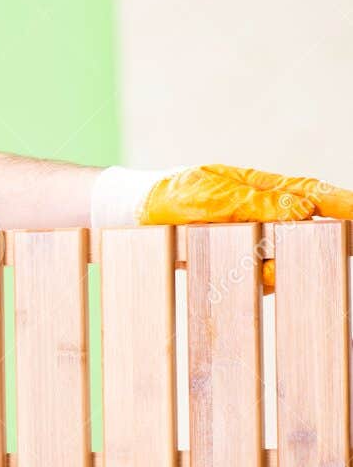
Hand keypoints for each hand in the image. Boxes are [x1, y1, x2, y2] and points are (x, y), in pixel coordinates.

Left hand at [92, 163, 352, 293]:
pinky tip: (240, 273)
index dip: (344, 205)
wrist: (134, 220)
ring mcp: (251, 241)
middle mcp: (263, 215)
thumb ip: (260, 203)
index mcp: (263, 186)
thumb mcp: (214, 195)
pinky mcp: (236, 265)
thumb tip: (306, 208)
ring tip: (254, 259)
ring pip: (285, 261)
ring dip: (277, 265)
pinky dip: (257, 279)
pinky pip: (259, 279)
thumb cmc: (173, 197)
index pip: (314, 193)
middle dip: (320, 242)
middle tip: (323, 248)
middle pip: (308, 232)